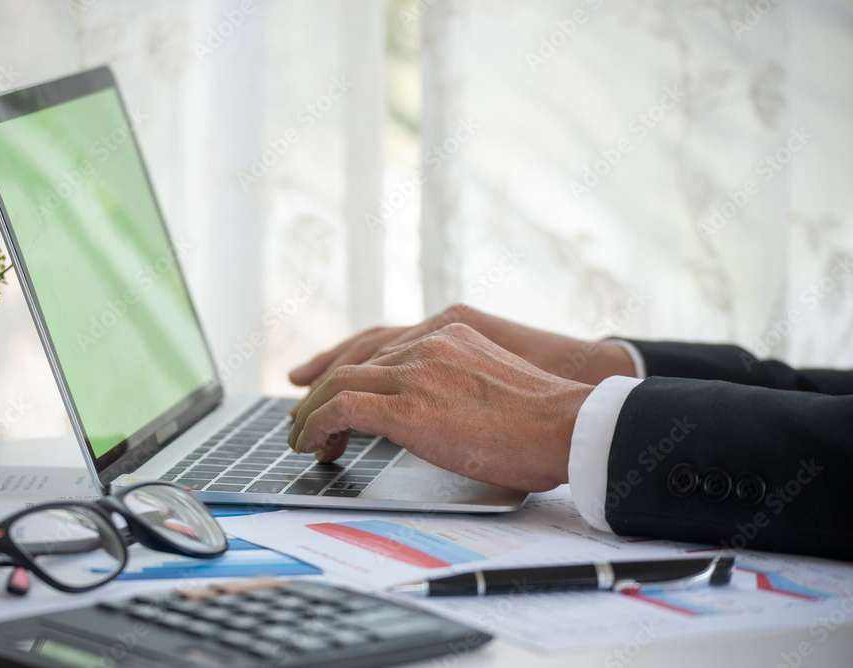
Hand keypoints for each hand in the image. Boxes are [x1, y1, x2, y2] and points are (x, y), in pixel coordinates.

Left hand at [288, 304, 633, 416]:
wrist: (569, 426)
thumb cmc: (546, 422)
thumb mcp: (496, 384)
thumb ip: (460, 383)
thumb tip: (440, 414)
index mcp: (450, 334)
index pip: (380, 343)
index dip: (343, 362)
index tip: (320, 380)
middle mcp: (428, 343)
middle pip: (354, 360)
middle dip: (321, 389)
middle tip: (302, 417)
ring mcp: (416, 370)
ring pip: (340, 382)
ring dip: (314, 412)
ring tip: (304, 439)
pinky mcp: (407, 404)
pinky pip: (341, 407)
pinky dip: (318, 424)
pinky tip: (313, 445)